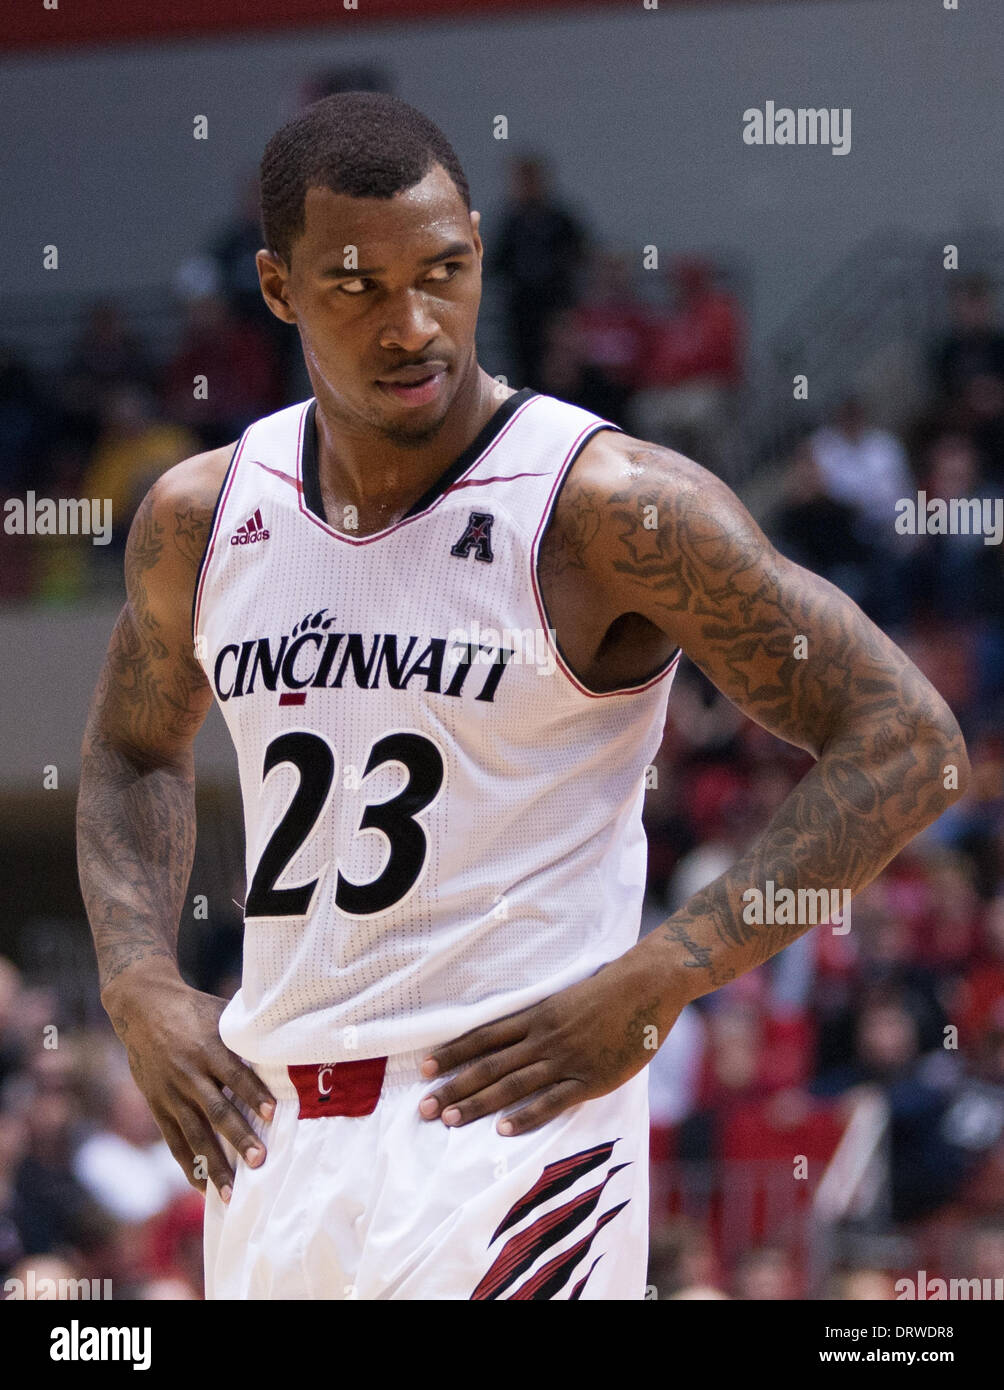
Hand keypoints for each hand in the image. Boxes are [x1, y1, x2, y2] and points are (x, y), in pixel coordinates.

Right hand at [102, 958, 275, 1202]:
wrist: (143, 1008)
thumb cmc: (194, 1009)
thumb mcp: (220, 1014)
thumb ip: (247, 1034)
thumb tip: (287, 1046)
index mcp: (207, 1047)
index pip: (234, 1074)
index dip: (253, 1093)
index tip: (271, 1113)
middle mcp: (188, 1073)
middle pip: (216, 1110)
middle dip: (238, 1138)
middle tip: (259, 1162)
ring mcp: (170, 1093)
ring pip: (194, 1134)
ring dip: (214, 1165)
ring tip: (232, 1193)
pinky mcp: (157, 1106)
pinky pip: (174, 1141)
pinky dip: (189, 1165)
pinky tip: (203, 1188)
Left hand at [418, 951, 681, 1135]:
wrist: (646, 986)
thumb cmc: (610, 991)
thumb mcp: (566, 999)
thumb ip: (542, 1018)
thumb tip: (520, 1034)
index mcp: (536, 1015)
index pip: (484, 1037)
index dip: (453, 1053)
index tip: (425, 1068)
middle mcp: (542, 1037)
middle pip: (488, 1065)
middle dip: (453, 1086)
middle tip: (425, 1106)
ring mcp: (564, 1059)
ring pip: (512, 1085)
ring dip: (478, 1103)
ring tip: (449, 1120)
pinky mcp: (589, 1079)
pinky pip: (551, 1101)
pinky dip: (525, 1116)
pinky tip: (502, 1128)